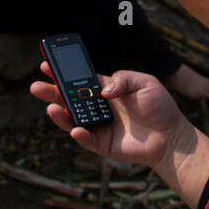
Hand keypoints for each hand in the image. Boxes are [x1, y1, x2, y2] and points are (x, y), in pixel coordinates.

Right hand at [30, 62, 189, 168]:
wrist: (172, 135)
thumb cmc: (160, 107)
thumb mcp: (145, 82)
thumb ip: (124, 79)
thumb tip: (103, 91)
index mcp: (106, 90)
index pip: (79, 80)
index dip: (63, 73)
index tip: (47, 64)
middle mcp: (98, 108)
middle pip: (69, 99)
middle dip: (51, 92)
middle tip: (36, 86)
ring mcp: (99, 126)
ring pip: (72, 120)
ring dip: (60, 114)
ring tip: (51, 107)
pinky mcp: (103, 144)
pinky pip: (86, 140)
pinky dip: (79, 135)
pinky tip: (76, 129)